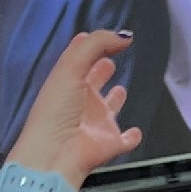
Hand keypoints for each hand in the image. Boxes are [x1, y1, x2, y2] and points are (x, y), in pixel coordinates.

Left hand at [2, 30, 141, 189]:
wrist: (55, 155)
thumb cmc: (57, 110)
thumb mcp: (71, 67)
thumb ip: (96, 45)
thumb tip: (124, 36)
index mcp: (67, 83)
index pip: (77, 61)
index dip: (85, 48)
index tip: (92, 37)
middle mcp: (81, 102)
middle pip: (93, 83)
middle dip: (101, 71)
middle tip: (109, 60)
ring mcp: (96, 125)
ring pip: (108, 109)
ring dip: (115, 101)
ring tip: (122, 89)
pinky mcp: (109, 144)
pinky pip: (125, 140)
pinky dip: (131, 137)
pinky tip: (135, 132)